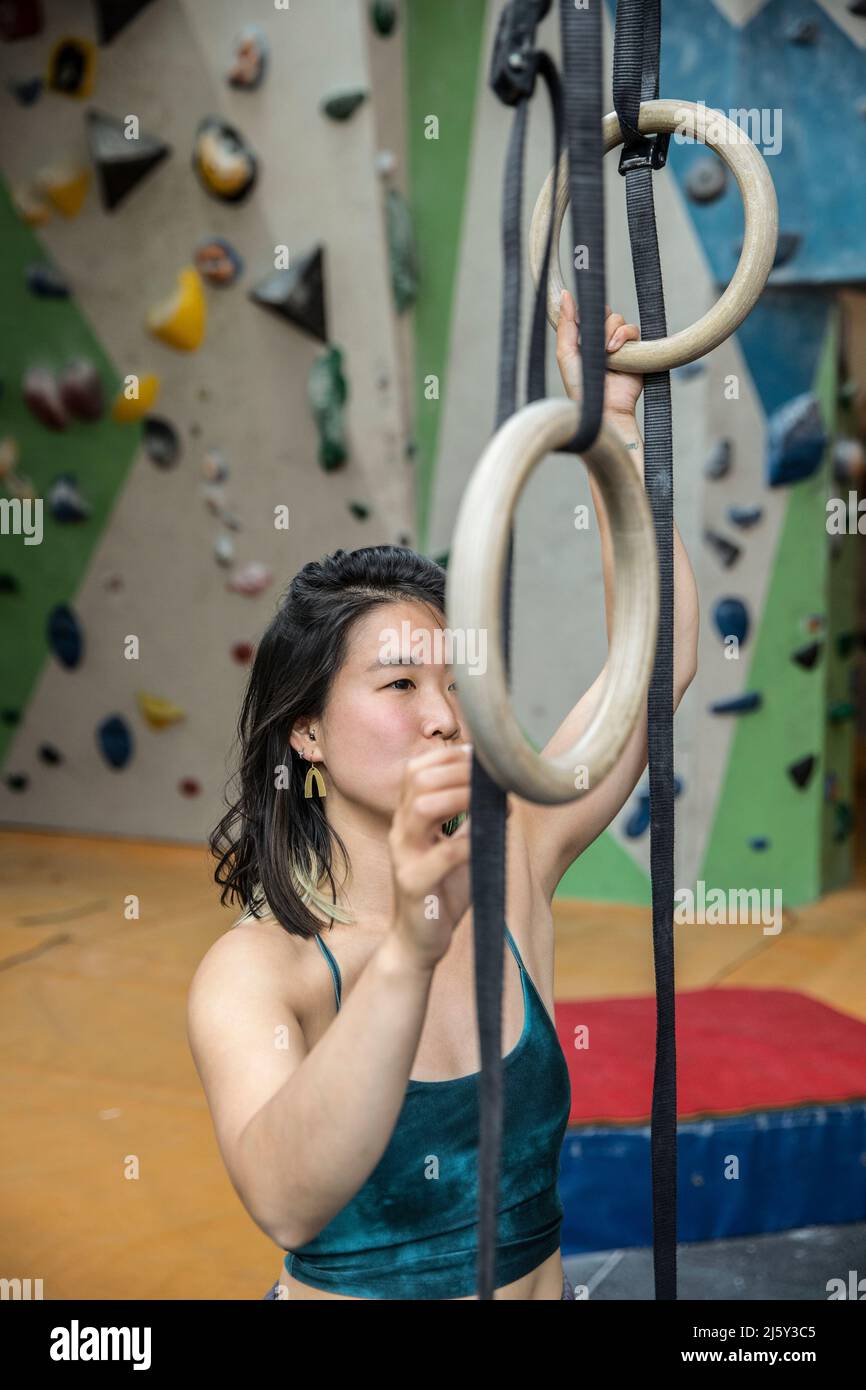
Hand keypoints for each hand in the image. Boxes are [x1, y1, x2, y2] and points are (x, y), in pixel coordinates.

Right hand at [387, 743, 509, 969]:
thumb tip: (500, 788)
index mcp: (407, 819)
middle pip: (419, 780)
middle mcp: (400, 831)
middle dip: (459, 771)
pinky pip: (441, 855)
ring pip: (422, 808)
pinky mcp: (414, 884)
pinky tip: (487, 839)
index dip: (448, 756)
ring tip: (490, 802)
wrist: (419, 941)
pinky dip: (467, 842)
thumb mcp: (457, 847)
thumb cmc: (442, 891)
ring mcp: (404, 857)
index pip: (416, 770)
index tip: (480, 758)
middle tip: (492, 779)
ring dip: (462, 797)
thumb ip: (469, 819)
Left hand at [556, 288, 643, 421]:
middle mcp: (602, 341)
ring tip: (606, 352)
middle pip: (604, 312)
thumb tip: (565, 294)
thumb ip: (566, 325)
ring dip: (610, 332)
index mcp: (584, 341)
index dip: (586, 312)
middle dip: (599, 323)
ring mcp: (620, 345)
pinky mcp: (636, 351)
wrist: (605, 408)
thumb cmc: (581, 386)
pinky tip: (616, 351)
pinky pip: (633, 329)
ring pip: (618, 319)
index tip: (581, 313)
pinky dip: (624, 336)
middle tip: (595, 342)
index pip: (588, 314)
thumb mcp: (566, 354)